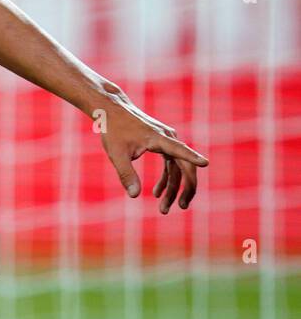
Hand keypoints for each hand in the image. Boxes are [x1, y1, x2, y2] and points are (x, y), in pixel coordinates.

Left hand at [95, 85, 207, 213]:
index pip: (179, 150)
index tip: (205, 163)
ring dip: (174, 187)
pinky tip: (157, 192)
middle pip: (185, 165)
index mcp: (159, 138)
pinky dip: (167, 178)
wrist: (112, 110)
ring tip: (164, 207)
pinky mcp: (162, 143)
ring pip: (178, 167)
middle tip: (181, 207)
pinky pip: (171, 163)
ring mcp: (166, 140)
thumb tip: (134, 195)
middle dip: (185, 187)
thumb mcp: (116, 154)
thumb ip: (126, 174)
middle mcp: (167, 138)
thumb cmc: (114, 130)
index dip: (193, 157)